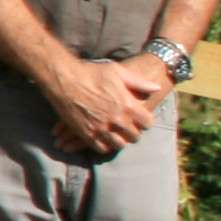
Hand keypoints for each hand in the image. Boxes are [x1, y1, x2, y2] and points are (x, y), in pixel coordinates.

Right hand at [44, 57, 159, 156]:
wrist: (64, 80)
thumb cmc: (91, 73)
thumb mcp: (118, 72)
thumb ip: (139, 82)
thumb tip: (156, 87)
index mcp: (127, 105)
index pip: (147, 123)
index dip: (146, 121)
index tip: (141, 118)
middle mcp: (117, 120)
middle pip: (134, 136)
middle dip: (134, 132)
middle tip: (129, 127)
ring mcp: (101, 129)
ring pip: (119, 145)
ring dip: (120, 140)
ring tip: (117, 134)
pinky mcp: (87, 134)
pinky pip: (101, 148)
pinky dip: (104, 146)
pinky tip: (104, 139)